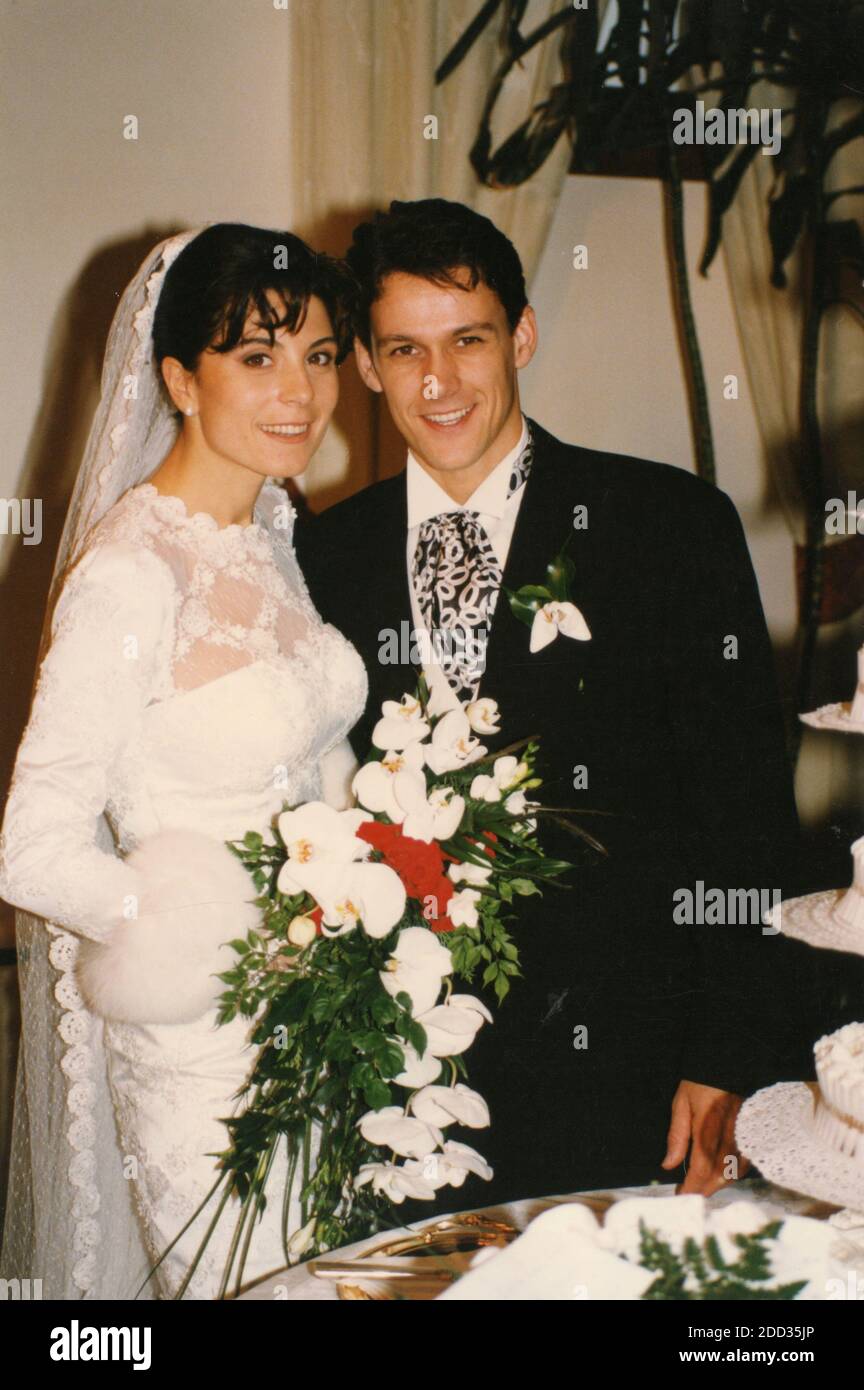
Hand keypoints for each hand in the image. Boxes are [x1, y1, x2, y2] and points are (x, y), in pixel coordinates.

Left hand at [661, 1080, 750, 1195]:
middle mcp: (728, 1136)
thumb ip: (676, 1136)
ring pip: (733, 1173)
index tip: (680, 1195)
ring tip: (702, 1186)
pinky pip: (745, 1164)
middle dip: (703, 1190)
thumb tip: (669, 1164)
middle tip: (689, 1193)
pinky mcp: (751, 1135)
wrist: (725, 1066)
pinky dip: (732, 1174)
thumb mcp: (681, 1104)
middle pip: (718, 1176)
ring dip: (717, 1184)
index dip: (691, 1187)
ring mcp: (742, 1137)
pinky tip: (721, 1174)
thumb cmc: (700, 1084)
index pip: (701, 1168)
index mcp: (707, 1128)